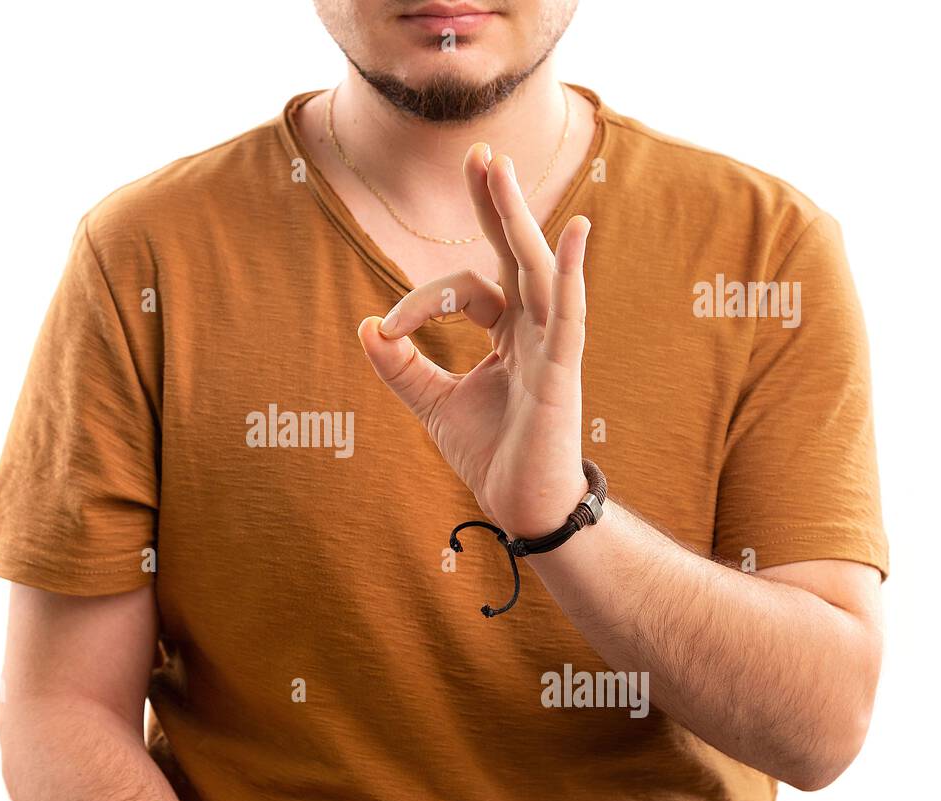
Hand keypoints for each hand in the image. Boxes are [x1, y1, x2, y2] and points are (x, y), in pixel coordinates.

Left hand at [357, 145, 591, 538]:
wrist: (522, 507)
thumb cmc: (492, 454)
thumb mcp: (432, 403)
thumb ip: (401, 366)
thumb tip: (365, 326)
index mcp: (508, 332)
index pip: (463, 291)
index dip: (418, 302)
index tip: (384, 330)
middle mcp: (535, 329)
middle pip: (514, 253)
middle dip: (495, 204)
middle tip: (478, 152)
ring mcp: (553, 346)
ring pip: (536, 270)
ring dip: (517, 219)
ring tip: (499, 169)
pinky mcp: (564, 371)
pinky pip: (569, 314)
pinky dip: (572, 272)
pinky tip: (575, 230)